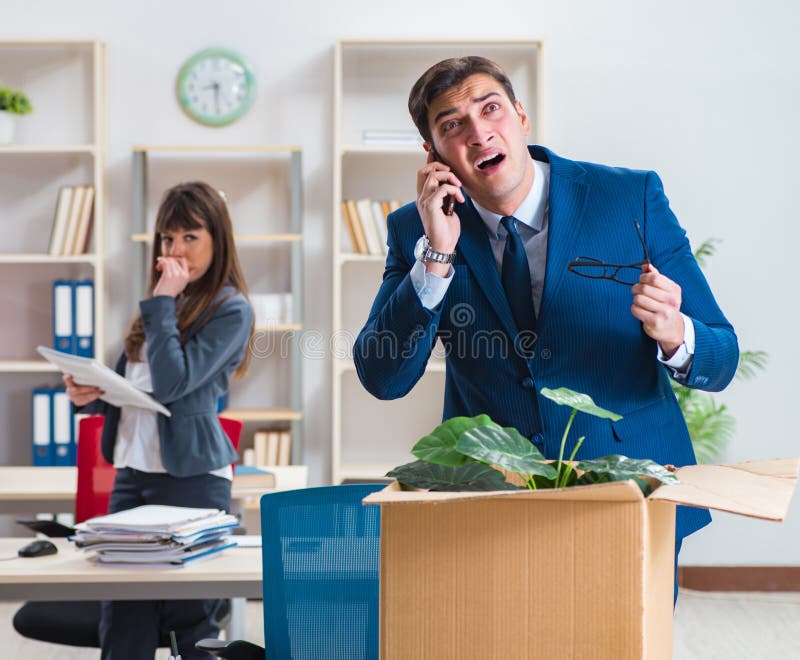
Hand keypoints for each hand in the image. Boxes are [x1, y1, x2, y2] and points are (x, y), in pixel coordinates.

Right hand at [64, 375, 102, 406]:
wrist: (79, 392)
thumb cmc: (83, 381)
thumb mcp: (82, 377)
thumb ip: (84, 374)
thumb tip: (93, 370)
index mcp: (69, 382)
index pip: (67, 379)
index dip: (67, 379)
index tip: (68, 376)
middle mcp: (69, 390)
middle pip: (77, 390)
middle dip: (87, 389)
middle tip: (97, 387)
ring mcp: (73, 397)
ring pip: (83, 397)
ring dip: (94, 394)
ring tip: (102, 391)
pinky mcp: (77, 402)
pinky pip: (86, 400)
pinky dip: (94, 397)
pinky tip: (101, 393)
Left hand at [152, 256, 189, 296]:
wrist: (164, 299)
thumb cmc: (171, 292)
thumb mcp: (182, 284)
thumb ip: (188, 275)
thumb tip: (195, 269)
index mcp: (186, 276)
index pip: (184, 261)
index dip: (176, 259)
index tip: (170, 261)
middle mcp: (182, 274)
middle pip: (175, 260)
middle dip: (168, 260)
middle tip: (162, 264)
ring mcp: (175, 275)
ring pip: (170, 260)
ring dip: (163, 260)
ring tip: (159, 264)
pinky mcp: (168, 275)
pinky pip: (165, 262)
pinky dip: (161, 261)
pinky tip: (158, 262)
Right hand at [416, 149, 463, 274]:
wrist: (442, 245)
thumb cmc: (446, 229)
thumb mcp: (447, 207)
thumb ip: (447, 195)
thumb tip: (453, 183)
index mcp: (424, 196)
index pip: (423, 172)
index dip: (430, 159)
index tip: (436, 151)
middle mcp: (421, 197)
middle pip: (424, 170)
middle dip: (440, 166)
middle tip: (453, 176)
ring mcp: (424, 201)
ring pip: (433, 176)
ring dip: (450, 178)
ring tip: (459, 188)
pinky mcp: (430, 206)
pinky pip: (441, 189)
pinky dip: (453, 191)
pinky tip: (459, 201)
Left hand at [630, 264, 684, 357]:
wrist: (672, 328)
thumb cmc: (665, 306)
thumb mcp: (665, 291)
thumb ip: (656, 277)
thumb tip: (646, 265)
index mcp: (674, 290)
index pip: (654, 277)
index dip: (643, 277)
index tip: (642, 281)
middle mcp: (671, 301)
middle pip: (644, 288)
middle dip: (636, 288)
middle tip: (637, 292)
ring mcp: (664, 312)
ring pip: (638, 298)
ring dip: (635, 299)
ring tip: (639, 302)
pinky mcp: (655, 322)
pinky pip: (635, 309)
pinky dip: (634, 309)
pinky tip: (640, 310)